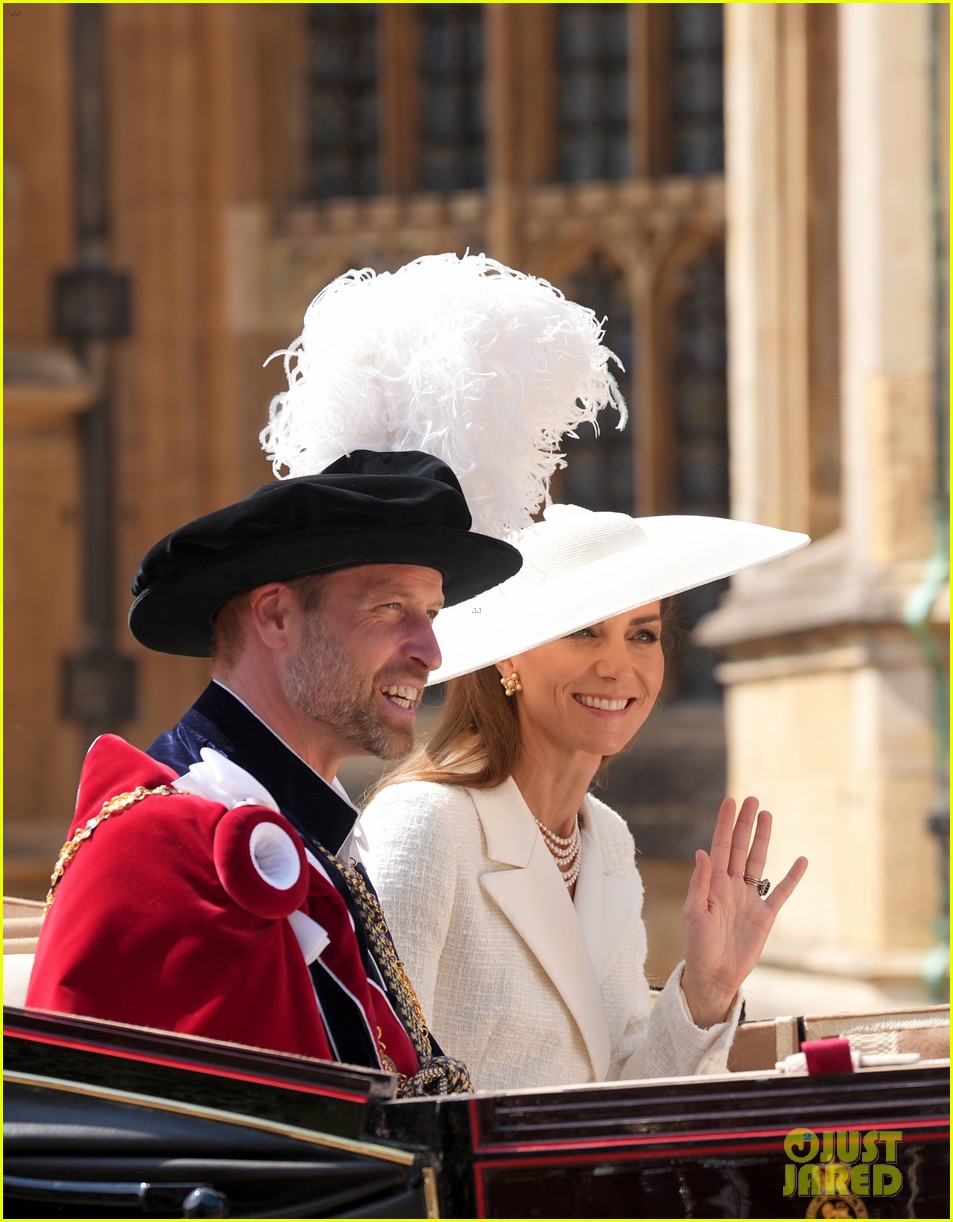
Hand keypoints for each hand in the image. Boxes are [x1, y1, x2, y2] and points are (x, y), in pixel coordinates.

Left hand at [680, 795, 807, 1028]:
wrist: (714, 976)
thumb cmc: (697, 946)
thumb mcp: (693, 914)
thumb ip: (700, 883)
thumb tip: (702, 852)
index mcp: (712, 883)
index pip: (720, 846)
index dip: (725, 823)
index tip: (730, 801)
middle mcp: (731, 886)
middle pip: (740, 848)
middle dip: (746, 823)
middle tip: (752, 799)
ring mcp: (749, 899)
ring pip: (758, 863)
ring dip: (763, 840)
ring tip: (767, 816)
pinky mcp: (765, 916)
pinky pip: (781, 893)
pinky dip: (791, 877)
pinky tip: (800, 860)